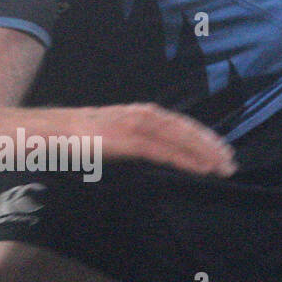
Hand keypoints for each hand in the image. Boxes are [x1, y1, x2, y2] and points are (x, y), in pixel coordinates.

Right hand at [75, 102, 235, 176]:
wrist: (50, 131)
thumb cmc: (75, 137)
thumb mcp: (110, 134)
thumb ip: (131, 140)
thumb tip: (149, 155)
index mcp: (137, 112)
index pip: (177, 123)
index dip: (201, 135)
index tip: (220, 149)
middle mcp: (140, 114)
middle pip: (184, 128)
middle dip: (210, 144)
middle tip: (231, 161)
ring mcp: (134, 125)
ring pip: (178, 137)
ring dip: (204, 152)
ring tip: (223, 166)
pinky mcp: (127, 140)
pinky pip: (163, 151)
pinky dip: (186, 159)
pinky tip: (201, 169)